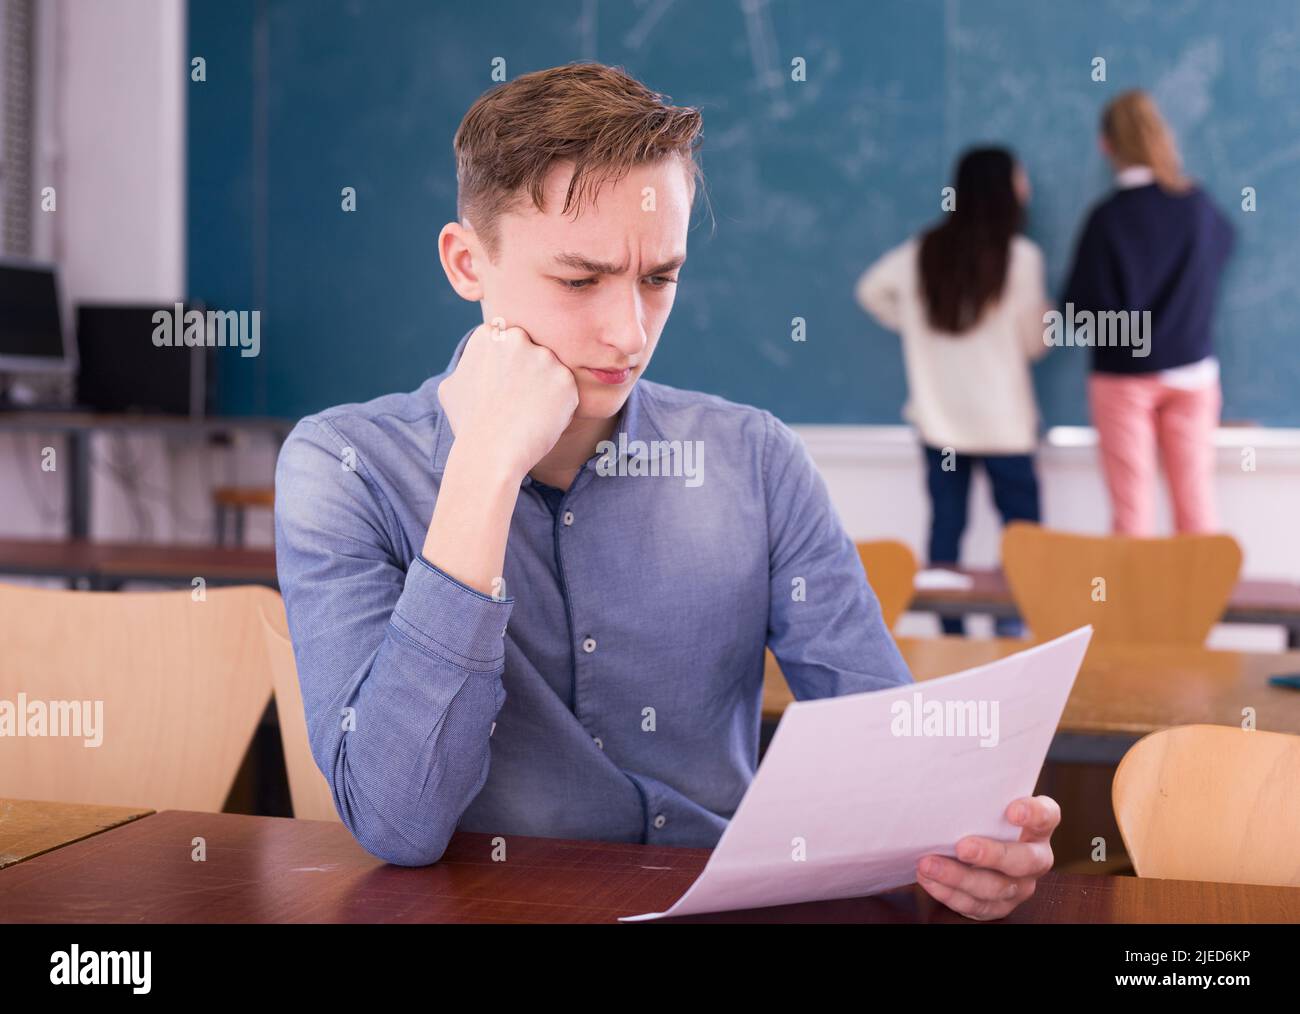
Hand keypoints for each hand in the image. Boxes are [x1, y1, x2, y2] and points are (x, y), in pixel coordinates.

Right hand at [437, 320, 578, 479]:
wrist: (489, 453)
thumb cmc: (469, 424)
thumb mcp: (451, 386)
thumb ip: (468, 365)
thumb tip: (475, 363)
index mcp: (489, 335)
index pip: (509, 343)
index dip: (508, 368)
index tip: (504, 388)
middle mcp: (517, 339)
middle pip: (533, 352)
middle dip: (530, 372)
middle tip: (519, 402)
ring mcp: (544, 358)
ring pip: (551, 371)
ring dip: (546, 389)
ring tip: (528, 414)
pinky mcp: (565, 380)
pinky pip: (566, 392)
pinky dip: (560, 407)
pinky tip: (541, 421)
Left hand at [915, 795, 1058, 920]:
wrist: (976, 851)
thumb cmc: (979, 819)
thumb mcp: (984, 805)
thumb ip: (977, 795)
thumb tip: (941, 778)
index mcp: (1037, 827)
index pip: (1047, 816)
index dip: (1034, 814)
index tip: (1012, 810)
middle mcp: (1035, 858)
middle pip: (1024, 860)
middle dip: (992, 855)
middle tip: (962, 847)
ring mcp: (1020, 886)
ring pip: (996, 888)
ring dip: (959, 877)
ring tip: (928, 864)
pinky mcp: (999, 906)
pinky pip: (975, 905)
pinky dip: (948, 893)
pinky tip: (928, 878)